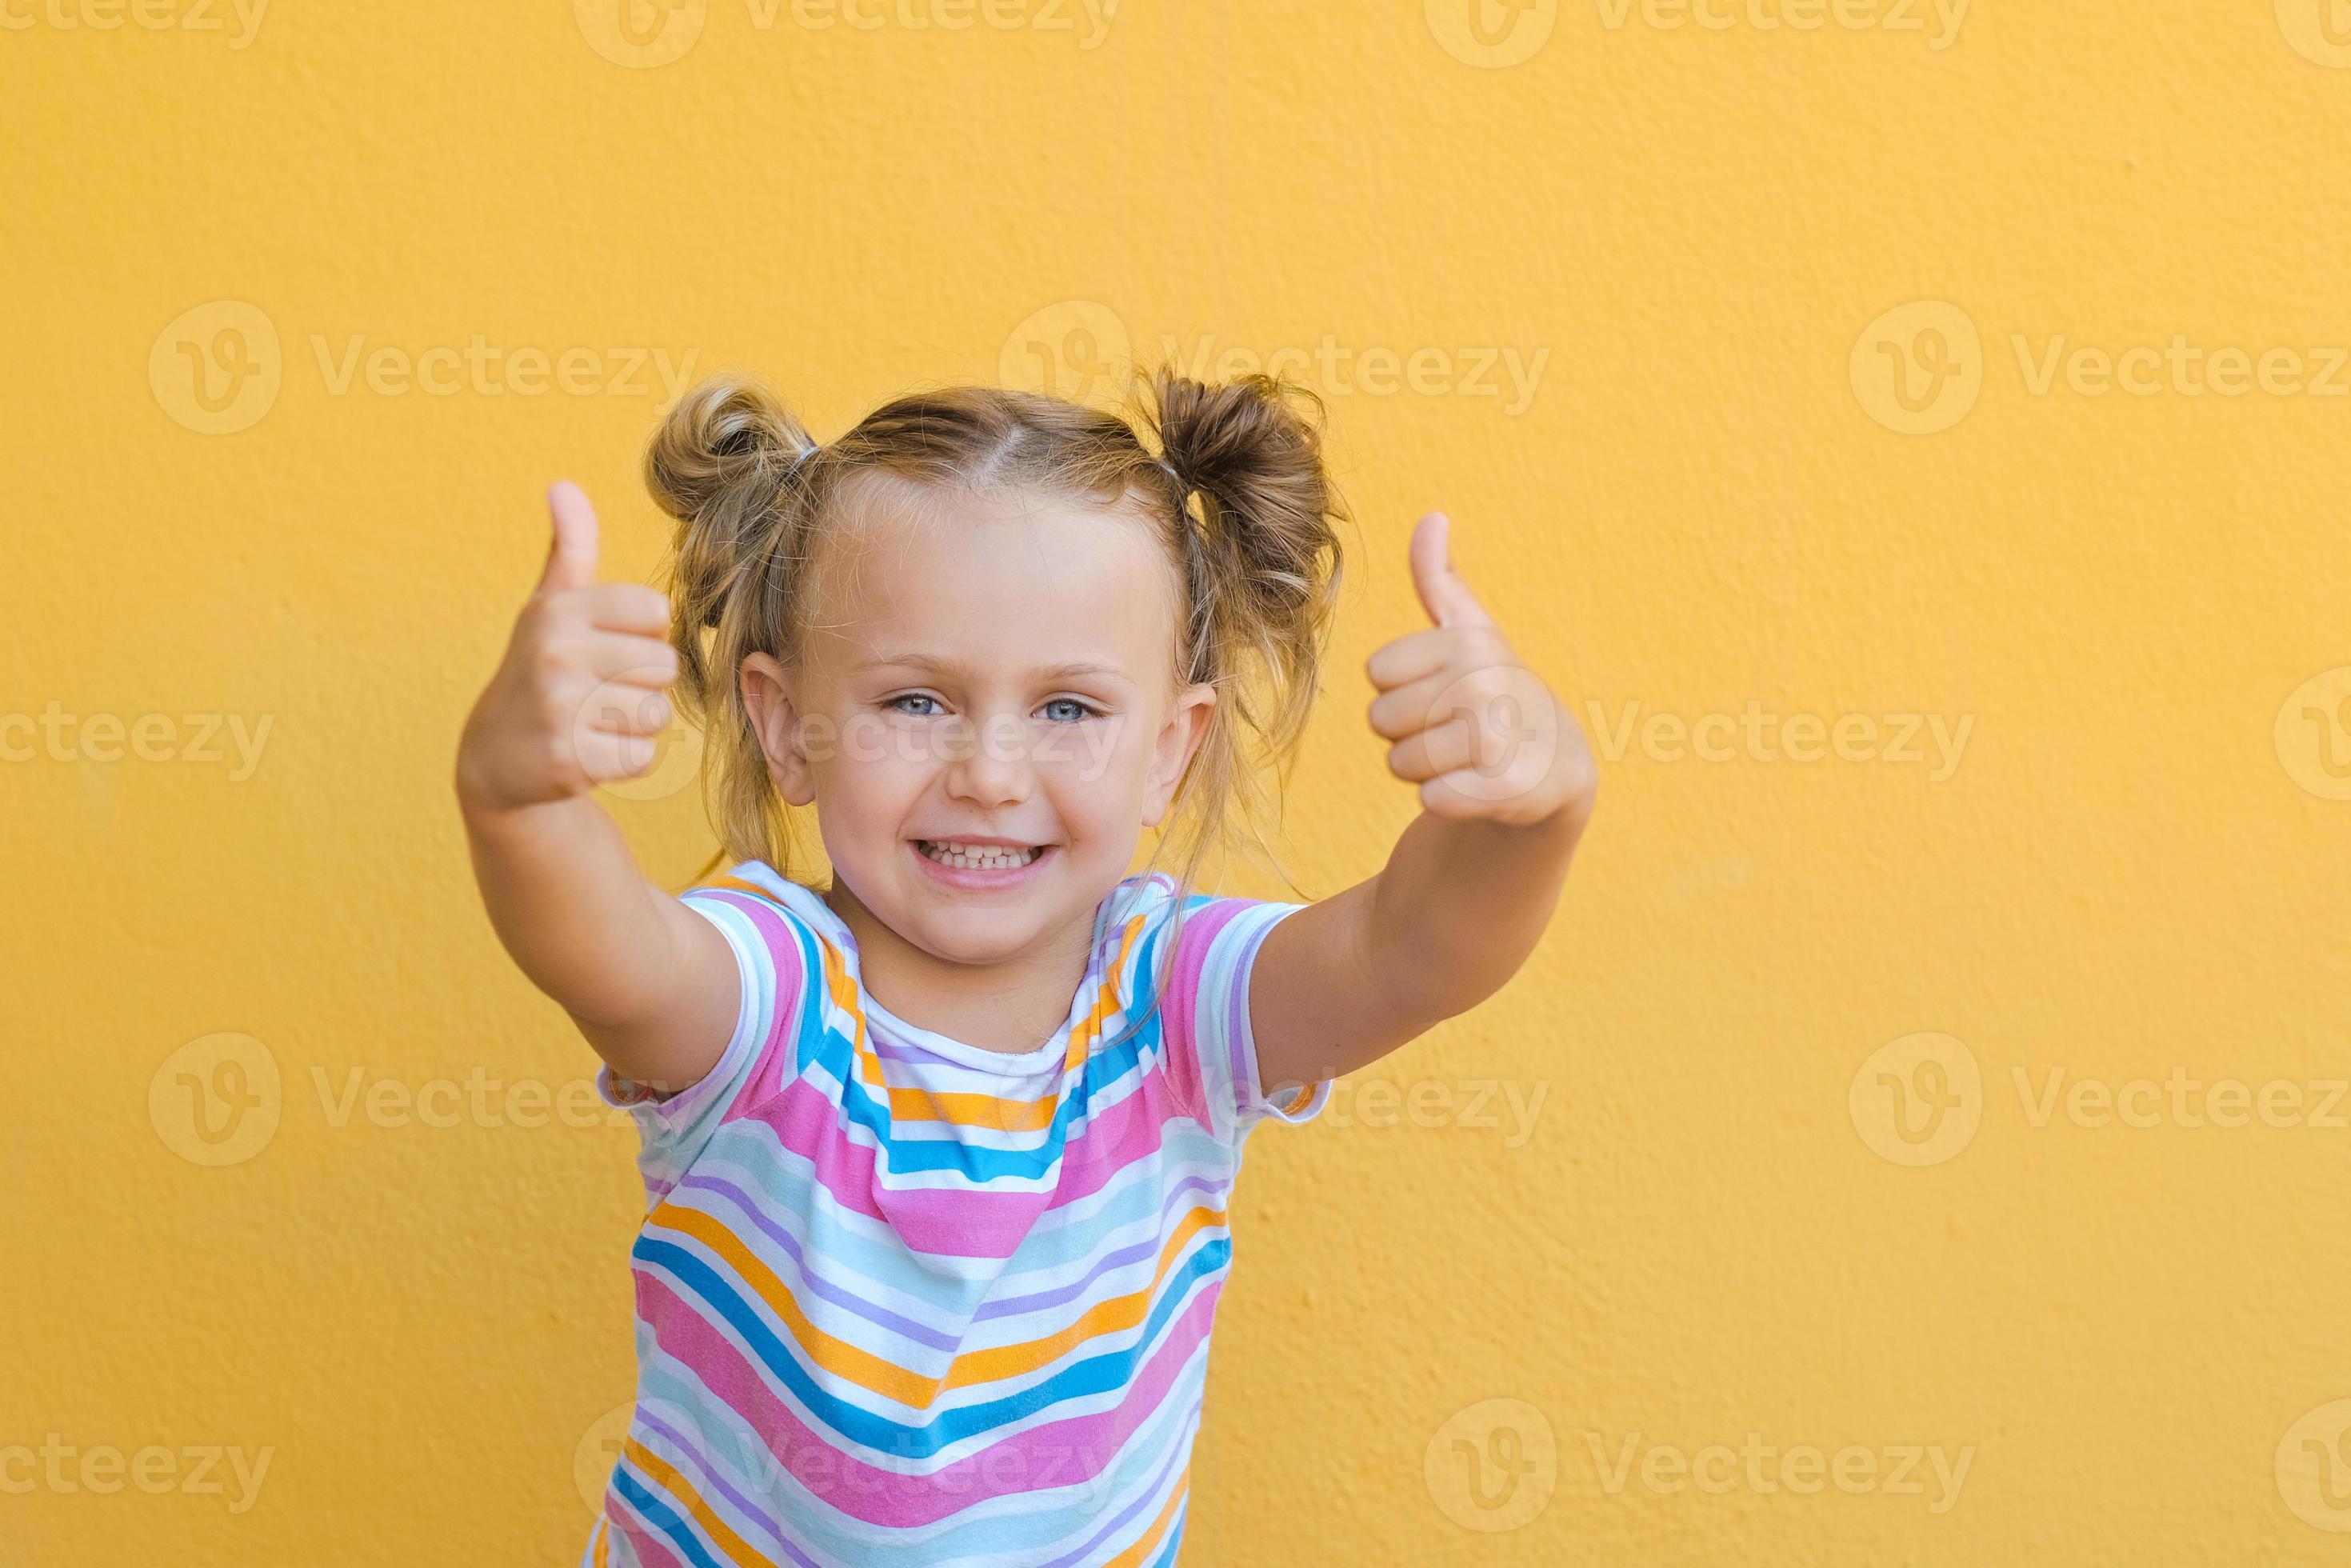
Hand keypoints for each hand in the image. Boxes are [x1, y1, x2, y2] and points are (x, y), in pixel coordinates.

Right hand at [455, 482, 680, 814]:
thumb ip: (570, 549)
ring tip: (594, 720)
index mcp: (560, 610)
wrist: (496, 755)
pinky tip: (590, 752)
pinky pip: (643, 757)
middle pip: (665, 666)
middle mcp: (556, 653)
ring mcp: (559, 708)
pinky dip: (625, 761)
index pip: (657, 614)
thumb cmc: (540, 669)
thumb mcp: (550, 605)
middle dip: (643, 684)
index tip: (607, 647)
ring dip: (635, 724)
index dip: (643, 636)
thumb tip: (563, 485)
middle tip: (599, 691)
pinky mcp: (568, 759)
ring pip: (656, 714)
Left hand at [1364, 512, 1595, 827]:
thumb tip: (1431, 517)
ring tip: (1462, 758)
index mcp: (1469, 641)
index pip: (1377, 672)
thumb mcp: (1469, 631)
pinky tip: (1476, 786)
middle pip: (1382, 719)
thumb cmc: (1494, 692)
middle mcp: (1485, 682)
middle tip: (1451, 729)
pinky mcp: (1505, 790)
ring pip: (1401, 762)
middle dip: (1406, 733)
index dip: (1400, 688)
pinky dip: (1445, 800)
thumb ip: (1439, 579)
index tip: (1438, 689)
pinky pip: (1432, 799)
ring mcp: (1498, 737)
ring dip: (1422, 769)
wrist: (1553, 765)